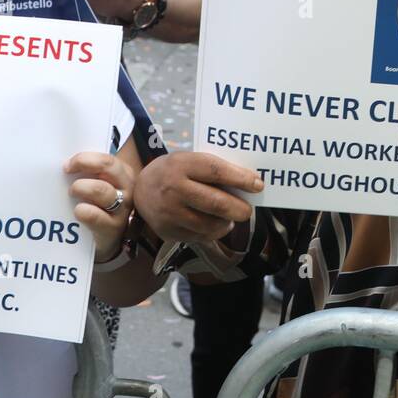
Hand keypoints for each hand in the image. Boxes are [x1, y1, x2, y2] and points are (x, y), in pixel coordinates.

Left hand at [66, 150, 135, 260]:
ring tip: (71, 193)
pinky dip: (81, 210)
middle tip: (66, 172)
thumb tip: (66, 164)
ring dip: (80, 187)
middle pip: (107, 167)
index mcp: (124, 173)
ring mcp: (122, 209)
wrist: (107, 239)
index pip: (106, 159)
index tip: (68, 165)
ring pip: (100, 189)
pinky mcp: (112, 228)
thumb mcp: (99, 184)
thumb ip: (89, 172)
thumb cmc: (99, 205)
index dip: (84, 158)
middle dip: (83, 164)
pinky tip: (77, 211)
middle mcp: (127, 189)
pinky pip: (93, 215)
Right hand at [132, 151, 262, 243]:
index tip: (258, 185)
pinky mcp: (169, 232)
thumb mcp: (187, 160)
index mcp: (180, 165)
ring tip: (231, 218)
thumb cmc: (172, 172)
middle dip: (239, 208)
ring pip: (210, 225)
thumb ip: (211, 169)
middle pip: (216, 203)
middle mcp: (174, 189)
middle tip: (248, 210)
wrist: (139, 190)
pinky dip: (213, 232)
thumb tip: (246, 182)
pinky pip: (200, 237)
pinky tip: (214, 225)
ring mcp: (170, 214)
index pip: (216, 171)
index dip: (241, 179)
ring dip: (227, 223)